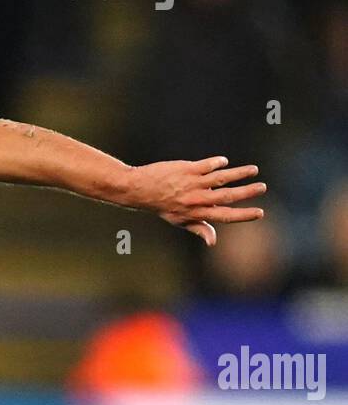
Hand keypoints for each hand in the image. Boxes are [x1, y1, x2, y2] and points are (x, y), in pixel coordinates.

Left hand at [124, 157, 265, 246]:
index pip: (224, 216)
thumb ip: (199, 228)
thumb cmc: (163, 206)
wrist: (141, 189)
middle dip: (247, 193)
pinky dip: (217, 163)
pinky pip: (207, 165)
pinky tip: (224, 162)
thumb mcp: (180, 221)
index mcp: (196, 214)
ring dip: (239, 173)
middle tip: (262, 187)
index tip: (260, 213)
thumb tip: (213, 242)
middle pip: (227, 196)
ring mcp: (193, 184)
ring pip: (221, 178)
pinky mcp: (187, 170)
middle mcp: (196, 200)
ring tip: (254, 170)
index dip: (243, 215)